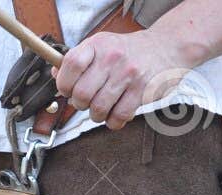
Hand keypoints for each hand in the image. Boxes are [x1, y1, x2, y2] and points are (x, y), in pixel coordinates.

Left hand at [54, 27, 195, 130]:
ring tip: (101, 107)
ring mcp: (128, 74)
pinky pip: (118, 117)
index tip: (68, 89)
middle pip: (82, 95)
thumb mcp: (100, 46)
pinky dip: (113, 121)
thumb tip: (56, 76)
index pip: (70, 65)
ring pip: (98, 109)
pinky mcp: (141, 91)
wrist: (165, 48)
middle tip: (86, 101)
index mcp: (98, 45)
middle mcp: (112, 57)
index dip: (64, 84)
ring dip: (96, 115)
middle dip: (80, 105)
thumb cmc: (127, 51)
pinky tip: (116, 112)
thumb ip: (77, 60)